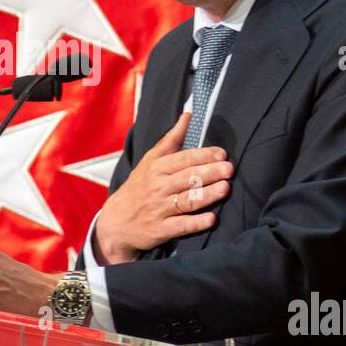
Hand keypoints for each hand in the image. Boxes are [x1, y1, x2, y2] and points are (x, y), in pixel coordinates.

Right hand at [94, 111, 233, 262]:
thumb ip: (171, 140)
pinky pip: (181, 226)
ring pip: (187, 200)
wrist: (116, 222)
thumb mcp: (149, 161)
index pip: (183, 159)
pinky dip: (196, 223)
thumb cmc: (138, 187)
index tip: (222, 154)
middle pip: (187, 178)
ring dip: (207, 195)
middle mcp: (157, 187)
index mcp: (156, 168)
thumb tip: (188, 116)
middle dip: (210, 172)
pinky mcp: (161, 230)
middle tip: (229, 169)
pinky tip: (211, 219)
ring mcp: (159, 209)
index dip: (203, 156)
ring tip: (225, 189)